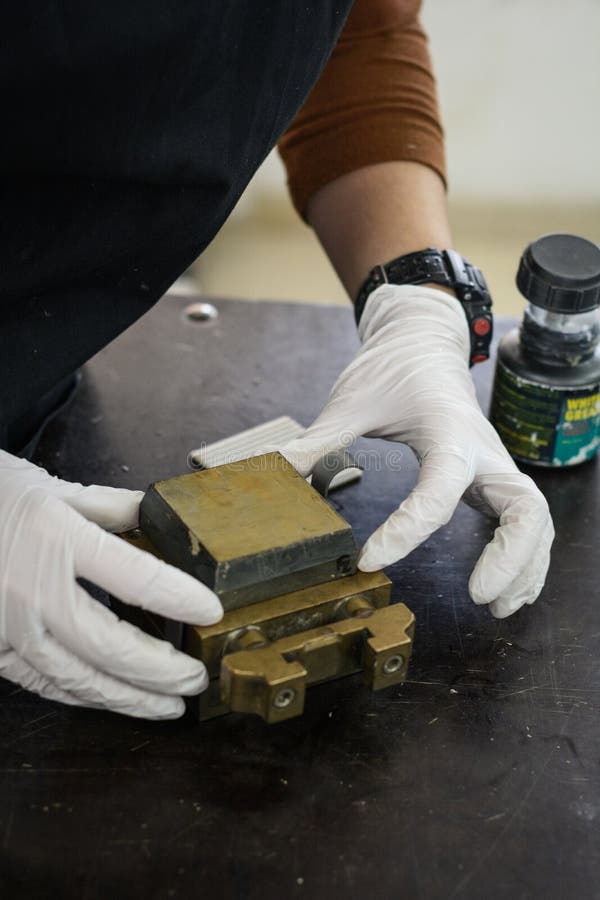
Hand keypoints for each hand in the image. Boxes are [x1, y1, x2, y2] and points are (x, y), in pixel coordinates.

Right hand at [0, 451, 222, 717]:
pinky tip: (111, 699)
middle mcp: (33, 590)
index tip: (212, 611)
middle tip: (196, 678)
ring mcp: (9, 627)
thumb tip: (157, 515)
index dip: (181, 599)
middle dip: (161, 670)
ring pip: (79, 678)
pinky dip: (84, 696)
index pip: (137, 578)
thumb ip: (110, 507)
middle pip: (112, 645)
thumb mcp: (51, 487)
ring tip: (168, 705)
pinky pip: (44, 683)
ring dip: (130, 697)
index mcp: (56, 538)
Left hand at [283, 285, 553, 617]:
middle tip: (478, 596)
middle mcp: (481, 453)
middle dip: (510, 557)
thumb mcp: (351, 400)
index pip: (438, 491)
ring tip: (498, 608)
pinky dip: (525, 558)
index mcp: (448, 433)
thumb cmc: (392, 368)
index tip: (368, 561)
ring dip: (525, 566)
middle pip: (525, 508)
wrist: (424, 341)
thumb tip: (274, 475)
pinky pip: (525, 520)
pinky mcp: (492, 476)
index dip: (406, 531)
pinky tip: (508, 590)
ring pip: (535, 520)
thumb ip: (317, 442)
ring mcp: (493, 466)